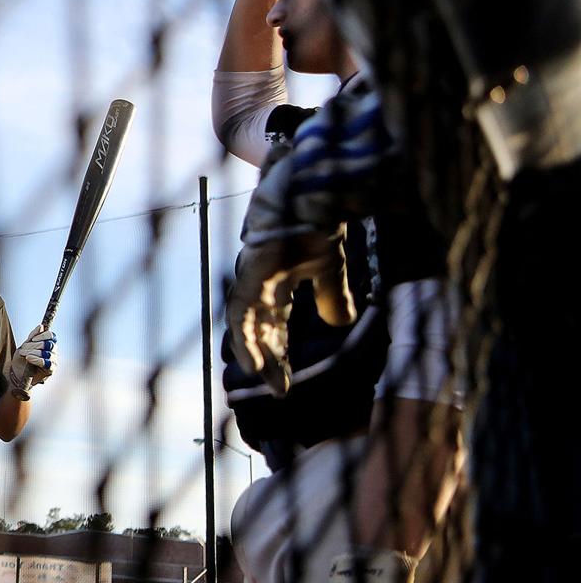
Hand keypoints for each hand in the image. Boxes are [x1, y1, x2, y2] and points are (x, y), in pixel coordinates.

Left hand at [7, 325, 56, 395]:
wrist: (17, 373)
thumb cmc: (22, 359)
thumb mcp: (25, 345)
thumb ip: (33, 336)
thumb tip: (41, 326)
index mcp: (49, 344)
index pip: (51, 336)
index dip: (43, 336)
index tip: (32, 339)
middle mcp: (53, 352)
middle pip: (48, 344)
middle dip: (34, 346)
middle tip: (23, 350)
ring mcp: (53, 361)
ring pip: (47, 353)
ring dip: (33, 352)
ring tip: (23, 354)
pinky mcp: (50, 370)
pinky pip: (47, 363)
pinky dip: (37, 359)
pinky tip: (29, 358)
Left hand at [226, 225, 354, 395]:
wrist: (316, 193)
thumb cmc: (319, 222)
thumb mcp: (330, 266)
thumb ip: (331, 294)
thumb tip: (341, 323)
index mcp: (277, 281)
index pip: (273, 324)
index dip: (279, 351)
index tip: (287, 381)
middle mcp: (260, 282)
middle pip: (258, 329)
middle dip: (269, 359)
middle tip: (281, 389)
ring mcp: (252, 277)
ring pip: (246, 324)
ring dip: (256, 353)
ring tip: (268, 379)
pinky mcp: (250, 272)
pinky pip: (241, 312)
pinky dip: (246, 338)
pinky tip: (253, 361)